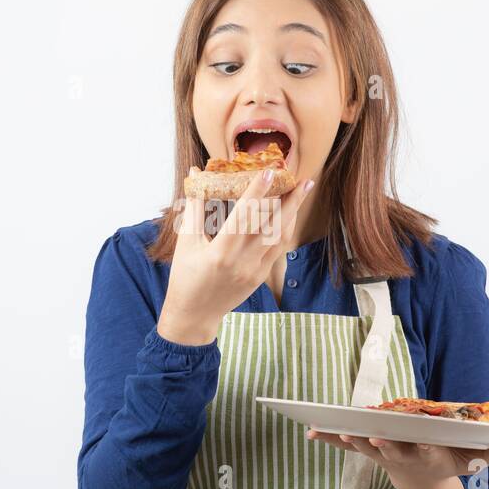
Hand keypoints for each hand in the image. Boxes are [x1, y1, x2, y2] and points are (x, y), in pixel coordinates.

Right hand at [157, 153, 313, 345]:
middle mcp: (242, 262)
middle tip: (304, 179)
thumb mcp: (186, 243)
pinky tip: (289, 214)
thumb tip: (196, 173)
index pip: (243, 217)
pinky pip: (278, 249)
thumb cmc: (185, 277)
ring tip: (301, 191)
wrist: (195, 315)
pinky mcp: (261, 277)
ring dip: (292, 213)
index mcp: (220, 253)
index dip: (257, 193)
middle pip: (272, 227)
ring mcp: (255, 271)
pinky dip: (285, 229)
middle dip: (291, 201)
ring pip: (281, 238)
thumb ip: (194, 208)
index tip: (269, 172)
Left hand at [306, 429, 488, 485]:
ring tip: (329, 430)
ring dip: (346, 441)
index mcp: (428, 458)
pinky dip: (328, 438)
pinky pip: (346, 444)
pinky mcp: (369, 452)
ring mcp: (384, 456)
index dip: (413, 448)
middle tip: (367, 438)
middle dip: (378, 445)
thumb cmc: (450, 463)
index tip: (406, 441)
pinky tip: (308, 430)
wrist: (424, 485)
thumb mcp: (472, 461)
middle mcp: (404, 458)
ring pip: (363, 448)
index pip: (422, 452)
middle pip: (389, 451)